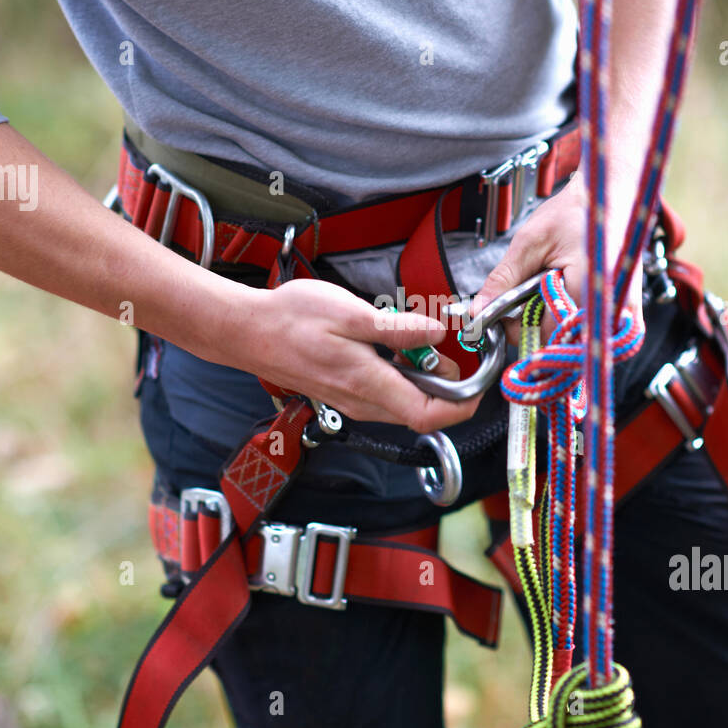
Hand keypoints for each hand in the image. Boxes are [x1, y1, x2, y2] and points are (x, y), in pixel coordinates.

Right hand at [229, 278, 478, 432]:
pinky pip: (385, 393)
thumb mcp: (351, 313)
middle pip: (421, 409)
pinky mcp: (345, 394)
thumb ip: (397, 329)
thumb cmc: (292, 319)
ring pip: (404, 401)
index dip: (463, 405)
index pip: (429, 415)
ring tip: (411, 338)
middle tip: (440, 343)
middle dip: (443, 382)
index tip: (479, 382)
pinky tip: (389, 344)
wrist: (248, 331)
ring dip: (419, 375)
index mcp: (369, 384)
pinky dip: (399, 373)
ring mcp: (353, 402)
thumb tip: (436, 336)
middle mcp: (363, 403)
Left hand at [473, 176, 643, 344]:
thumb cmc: (577, 210)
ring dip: (553, 317)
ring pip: (571, 337)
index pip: (542, 334)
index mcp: (590, 291)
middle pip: (557, 339)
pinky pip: (588, 330)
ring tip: (553, 283)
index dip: (516, 326)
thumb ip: (503, 280)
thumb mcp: (531, 242)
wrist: (611, 193)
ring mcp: (623, 316)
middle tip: (530, 288)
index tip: (503, 311)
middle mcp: (613, 311)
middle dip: (534, 321)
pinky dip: (570, 315)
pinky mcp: (625, 315)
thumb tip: (478, 311)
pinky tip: (567, 290)